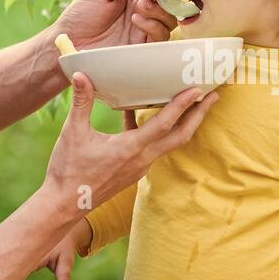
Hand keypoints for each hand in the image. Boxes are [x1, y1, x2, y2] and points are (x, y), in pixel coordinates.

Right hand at [7, 223, 83, 279]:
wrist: (61, 229)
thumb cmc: (63, 247)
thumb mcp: (65, 259)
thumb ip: (64, 274)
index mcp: (31, 254)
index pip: (17, 273)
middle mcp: (22, 254)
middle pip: (8, 272)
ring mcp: (19, 254)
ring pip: (7, 269)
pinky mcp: (19, 255)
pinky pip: (10, 266)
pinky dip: (8, 277)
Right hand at [42, 71, 216, 219]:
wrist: (64, 204)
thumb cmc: (68, 170)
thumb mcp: (72, 133)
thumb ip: (81, 102)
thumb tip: (79, 75)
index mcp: (130, 149)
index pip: (164, 124)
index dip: (182, 106)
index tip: (199, 91)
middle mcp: (141, 159)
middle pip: (180, 136)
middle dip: (199, 115)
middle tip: (214, 96)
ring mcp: (139, 167)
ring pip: (170, 142)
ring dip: (184, 123)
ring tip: (193, 103)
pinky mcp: (134, 171)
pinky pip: (154, 147)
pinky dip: (160, 130)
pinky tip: (146, 114)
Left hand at [52, 0, 177, 49]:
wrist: (69, 44)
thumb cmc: (79, 17)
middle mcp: (141, 13)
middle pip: (167, 3)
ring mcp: (143, 31)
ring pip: (168, 20)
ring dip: (158, 10)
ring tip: (139, 7)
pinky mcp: (141, 48)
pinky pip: (160, 37)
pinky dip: (153, 26)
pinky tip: (136, 20)